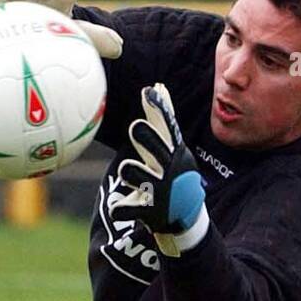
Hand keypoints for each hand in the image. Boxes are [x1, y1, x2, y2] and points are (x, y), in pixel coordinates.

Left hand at [111, 83, 207, 251]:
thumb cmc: (171, 173)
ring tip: (126, 169)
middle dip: (146, 136)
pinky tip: (116, 206)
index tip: (148, 92)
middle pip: (155, 146)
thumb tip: (157, 87)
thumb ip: (162, 120)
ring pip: (136, 174)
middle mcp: (167, 168)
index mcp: (172, 151)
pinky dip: (120, 208)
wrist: (184, 213)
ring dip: (131, 170)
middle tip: (136, 126)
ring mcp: (158, 190)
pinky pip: (127, 208)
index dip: (158, 109)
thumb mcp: (171, 147)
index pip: (166, 126)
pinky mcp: (148, 211)